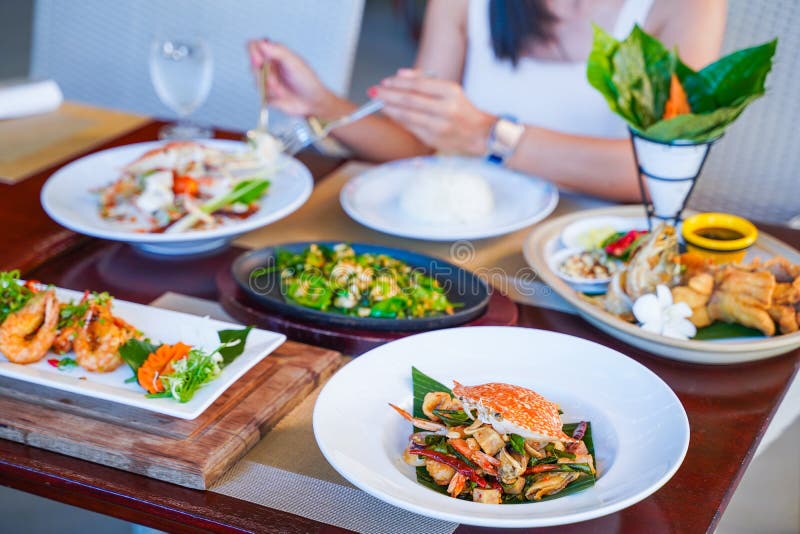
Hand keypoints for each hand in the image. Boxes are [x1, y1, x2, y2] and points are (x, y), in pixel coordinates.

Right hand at [247, 39, 336, 116]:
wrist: (312, 102)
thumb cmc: (306, 79)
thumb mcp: (294, 62)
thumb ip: (278, 51)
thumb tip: (261, 43)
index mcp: (273, 53)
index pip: (253, 46)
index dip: (252, 53)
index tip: (258, 62)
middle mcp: (268, 66)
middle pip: (252, 65)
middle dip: (265, 75)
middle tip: (275, 82)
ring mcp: (266, 80)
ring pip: (256, 82)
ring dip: (269, 88)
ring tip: (282, 91)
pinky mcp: (267, 95)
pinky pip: (261, 95)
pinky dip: (271, 97)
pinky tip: (282, 98)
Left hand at [372, 69, 495, 154]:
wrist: (479, 134)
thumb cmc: (461, 110)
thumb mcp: (449, 90)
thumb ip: (425, 81)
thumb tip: (400, 74)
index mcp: (451, 92)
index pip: (418, 84)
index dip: (398, 83)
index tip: (385, 82)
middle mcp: (446, 108)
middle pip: (409, 99)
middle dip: (388, 95)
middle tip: (374, 91)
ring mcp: (439, 126)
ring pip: (407, 115)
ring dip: (389, 108)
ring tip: (378, 102)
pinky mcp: (433, 139)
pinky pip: (410, 127)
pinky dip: (398, 120)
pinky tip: (390, 114)